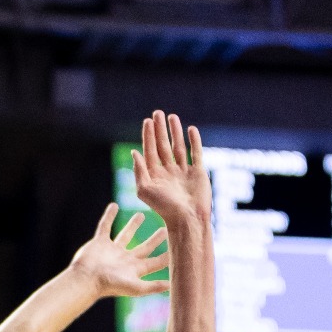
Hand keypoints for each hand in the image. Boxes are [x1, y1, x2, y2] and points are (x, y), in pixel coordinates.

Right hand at [69, 203, 169, 299]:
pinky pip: (105, 226)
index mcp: (135, 269)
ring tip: (141, 215)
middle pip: (144, 247)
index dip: (167, 256)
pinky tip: (114, 206)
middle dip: (155, 240)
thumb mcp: (136, 287)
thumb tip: (173, 286)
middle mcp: (125, 259)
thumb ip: (153, 286)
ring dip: (133, 225)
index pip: (156, 262)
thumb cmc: (110, 285)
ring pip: (126, 234)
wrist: (86, 280)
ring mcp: (112, 250)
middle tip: (166, 229)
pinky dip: (109, 216)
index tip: (180, 247)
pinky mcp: (99, 243)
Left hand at [132, 110, 210, 227]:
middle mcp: (168, 172)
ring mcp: (183, 172)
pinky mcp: (198, 172)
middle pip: (162, 146)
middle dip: (160, 129)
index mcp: (154, 175)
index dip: (148, 135)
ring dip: (175, 132)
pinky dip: (194, 141)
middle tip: (157, 113)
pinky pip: (196, 153)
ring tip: (172, 117)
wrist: (187, 218)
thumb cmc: (164, 207)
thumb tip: (134, 152)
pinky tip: (191, 129)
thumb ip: (139, 170)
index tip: (147, 121)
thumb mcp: (145, 189)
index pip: (149, 150)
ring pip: (178, 147)